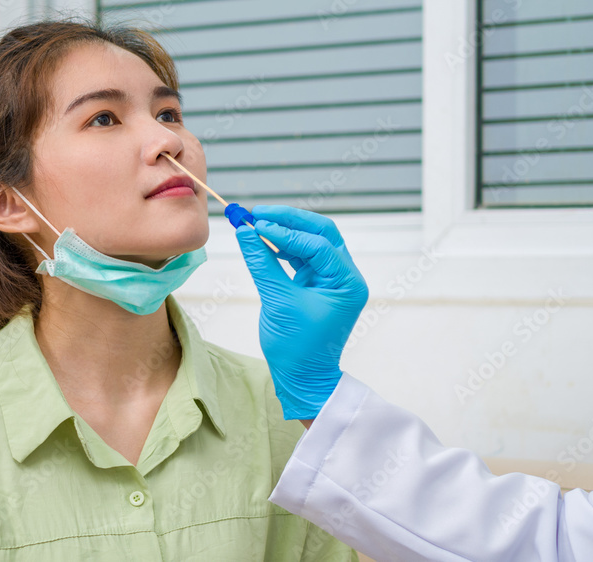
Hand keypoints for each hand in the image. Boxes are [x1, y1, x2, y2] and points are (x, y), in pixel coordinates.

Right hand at [234, 205, 368, 419]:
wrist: (302, 378)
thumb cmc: (296, 347)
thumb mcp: (278, 301)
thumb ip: (262, 263)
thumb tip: (245, 232)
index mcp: (347, 282)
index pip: (318, 244)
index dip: (286, 232)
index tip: (256, 224)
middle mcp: (345, 276)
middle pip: (320, 233)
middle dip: (289, 221)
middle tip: (258, 213)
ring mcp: (332, 279)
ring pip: (310, 242)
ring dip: (284, 231)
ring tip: (254, 223)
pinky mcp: (317, 284)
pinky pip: (302, 257)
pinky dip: (282, 247)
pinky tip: (261, 241)